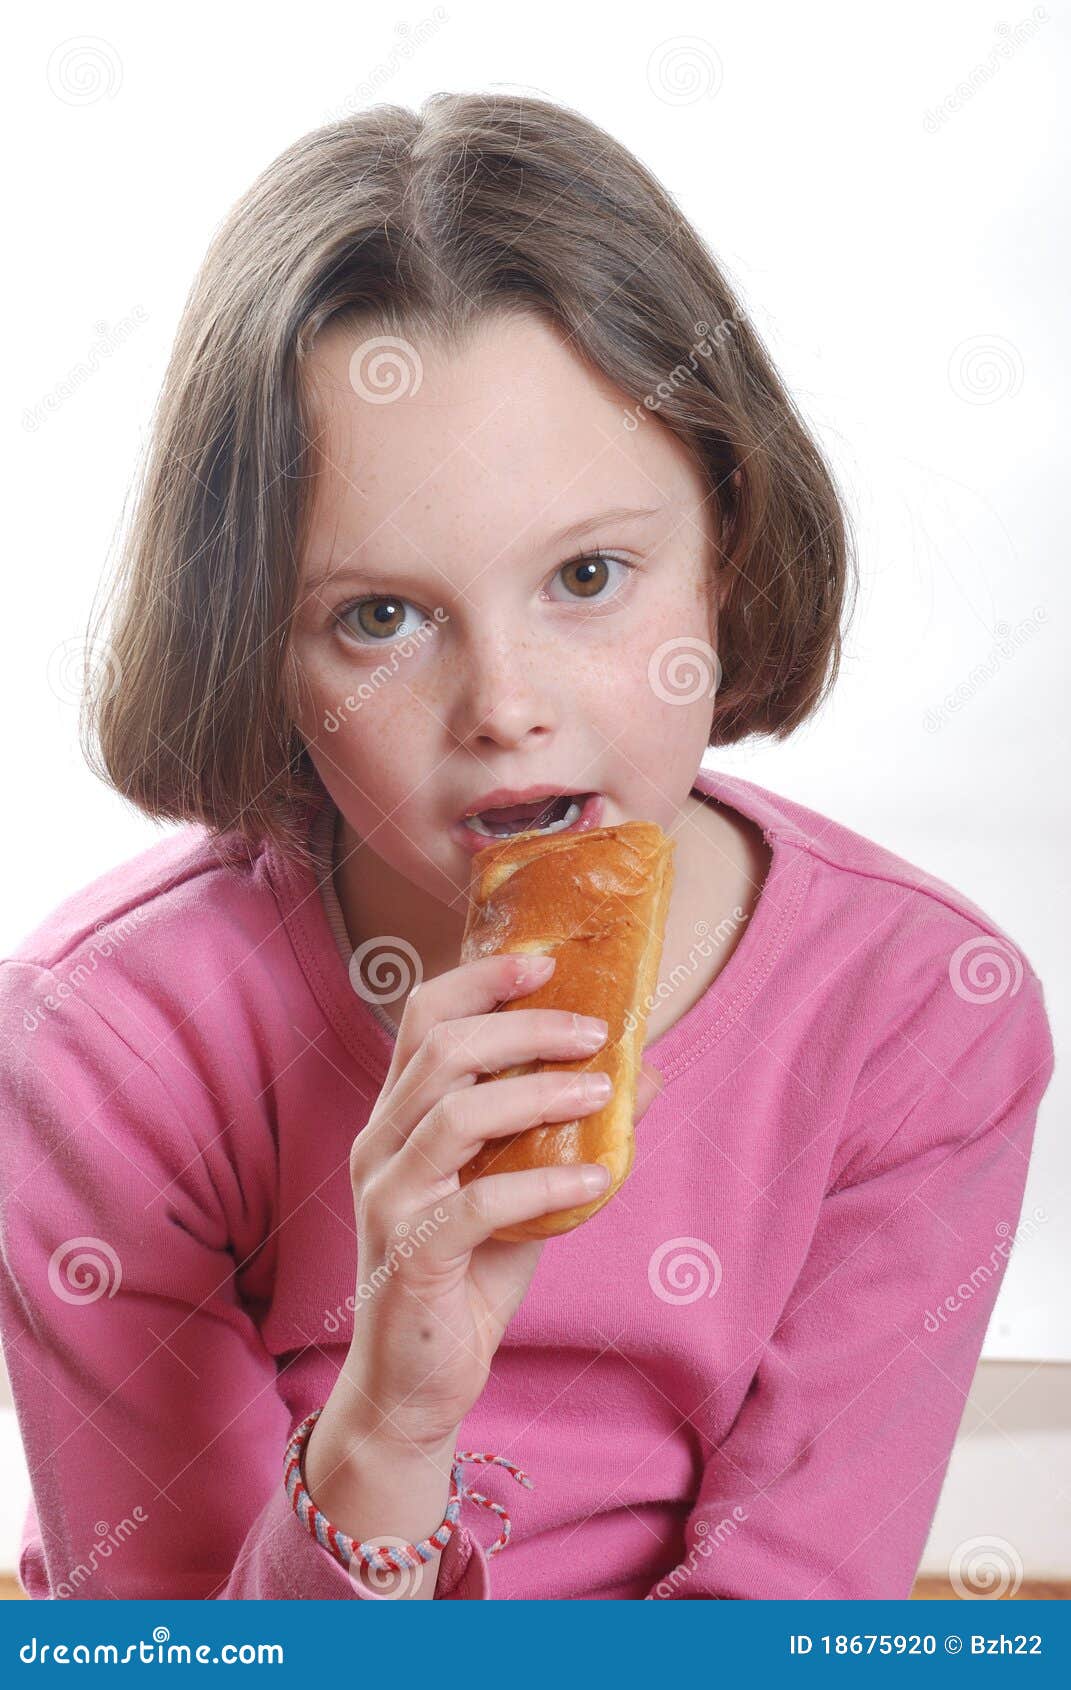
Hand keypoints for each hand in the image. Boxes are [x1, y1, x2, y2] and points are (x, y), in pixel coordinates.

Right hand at [341, 951, 661, 1451]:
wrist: (414, 1385)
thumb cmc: (467, 1277)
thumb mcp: (528, 1191)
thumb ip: (570, 1133)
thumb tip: (647, 1074)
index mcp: (399, 1116)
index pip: (424, 1018)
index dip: (481, 979)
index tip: (547, 963)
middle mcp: (381, 1144)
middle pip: (441, 1048)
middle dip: (524, 1028)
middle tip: (596, 1033)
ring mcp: (387, 1198)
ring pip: (453, 1112)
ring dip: (537, 1093)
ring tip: (602, 1094)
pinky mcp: (408, 1255)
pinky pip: (477, 1203)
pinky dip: (544, 1184)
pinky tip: (596, 1180)